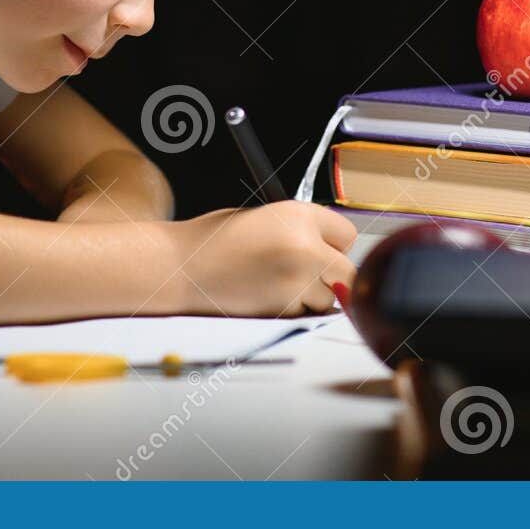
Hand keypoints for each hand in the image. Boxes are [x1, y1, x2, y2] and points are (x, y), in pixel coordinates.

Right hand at [172, 201, 356, 316]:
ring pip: (329, 297)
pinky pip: (306, 313)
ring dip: (314, 295)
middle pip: (346, 270)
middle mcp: (306, 246)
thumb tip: (332, 250)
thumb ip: (304, 230)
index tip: (321, 247)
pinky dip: (294, 310)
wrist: (182, 267)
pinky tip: (267, 296)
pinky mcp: (285, 309)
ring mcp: (297, 280)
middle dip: (331, 274)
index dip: (333, 243)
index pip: (347, 234)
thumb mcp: (266, 217)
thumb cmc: (216, 240)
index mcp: (300, 215)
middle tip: (304, 271)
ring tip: (278, 283)